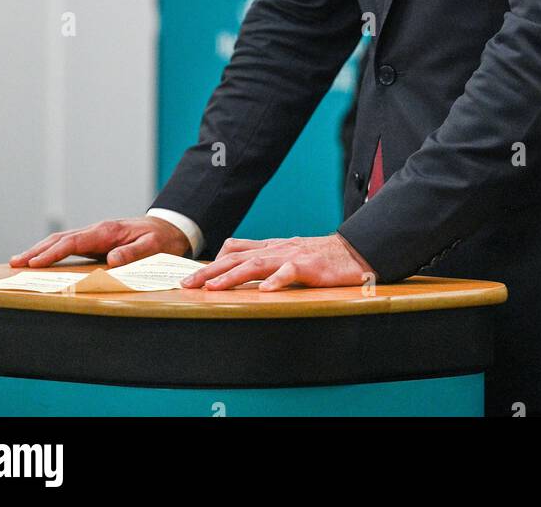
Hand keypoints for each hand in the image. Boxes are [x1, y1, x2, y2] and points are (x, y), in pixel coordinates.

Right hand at [9, 216, 190, 267]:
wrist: (170, 227)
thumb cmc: (162, 239)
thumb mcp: (153, 246)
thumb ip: (134, 252)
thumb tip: (111, 258)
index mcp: (107, 231)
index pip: (74, 241)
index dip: (52, 252)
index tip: (34, 262)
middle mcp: (98, 230)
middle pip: (61, 238)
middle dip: (37, 250)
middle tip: (15, 262)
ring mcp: (95, 234)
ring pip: (62, 240)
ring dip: (40, 249)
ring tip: (19, 260)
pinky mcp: (96, 241)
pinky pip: (69, 245)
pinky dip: (52, 250)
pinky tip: (41, 258)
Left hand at [180, 233, 376, 291]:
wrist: (354, 251)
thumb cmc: (321, 256)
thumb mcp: (288, 255)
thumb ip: (265, 259)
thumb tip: (237, 268)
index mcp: (271, 248)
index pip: (233, 251)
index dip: (210, 263)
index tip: (189, 276)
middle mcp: (277, 249)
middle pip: (236, 258)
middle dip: (209, 271)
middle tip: (186, 284)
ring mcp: (292, 256)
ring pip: (256, 264)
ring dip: (232, 276)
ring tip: (213, 288)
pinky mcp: (311, 266)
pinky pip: (291, 272)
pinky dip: (277, 281)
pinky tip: (265, 292)